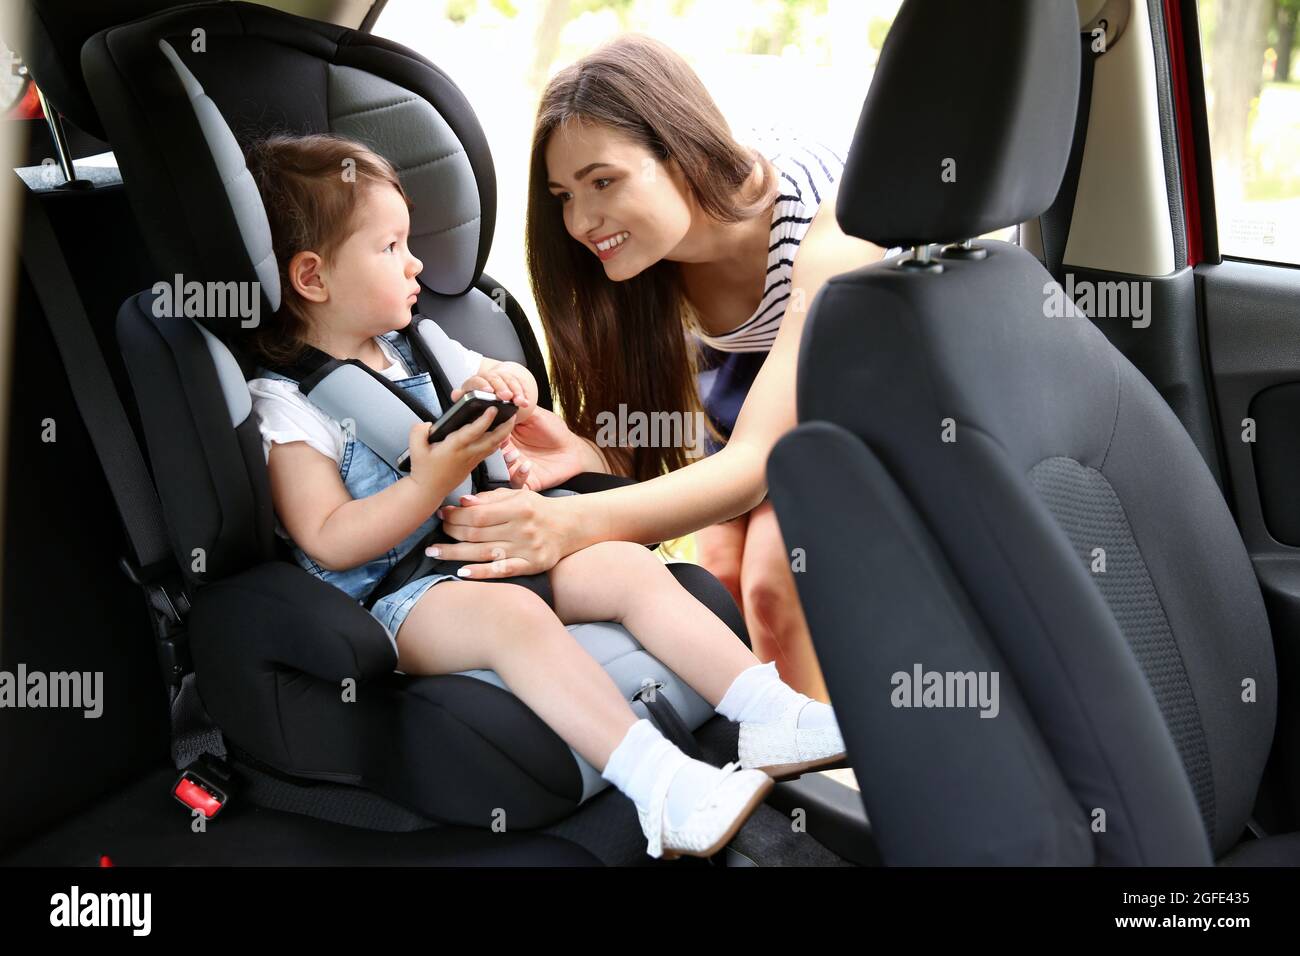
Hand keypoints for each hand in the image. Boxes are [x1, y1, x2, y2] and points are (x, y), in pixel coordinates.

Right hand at [405, 410, 514, 502]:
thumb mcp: (415, 448)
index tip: (493, 408)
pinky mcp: (474, 464)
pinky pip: (489, 451)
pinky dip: (498, 441)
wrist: (428, 491)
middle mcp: (466, 454)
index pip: (473, 432)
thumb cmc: (423, 471)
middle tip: (514, 413)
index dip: (484, 420)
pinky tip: (501, 434)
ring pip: (494, 445)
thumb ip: (419, 431)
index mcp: (454, 448)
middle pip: (492, 440)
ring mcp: (472, 460)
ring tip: (510, 420)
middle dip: (505, 426)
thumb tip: (429, 424)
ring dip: (504, 433)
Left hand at [431, 486, 570, 577]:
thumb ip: (489, 499)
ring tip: (434, 552)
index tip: (442, 514)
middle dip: (451, 532)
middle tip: (436, 531)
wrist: (569, 526)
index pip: (478, 514)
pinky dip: (481, 572)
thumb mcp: (517, 495)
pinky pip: (502, 570)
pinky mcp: (532, 565)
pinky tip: (461, 572)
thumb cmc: (538, 509)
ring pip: (483, 553)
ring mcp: (527, 549)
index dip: (455, 516)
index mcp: (518, 507)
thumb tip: (461, 503)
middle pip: (477, 534)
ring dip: (455, 553)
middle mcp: (522, 528)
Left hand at [452, 366, 533, 422]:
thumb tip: (455, 395)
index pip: (476, 380)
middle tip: (506, 397)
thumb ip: (462, 399)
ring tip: (520, 402)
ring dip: (516, 391)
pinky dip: (524, 392)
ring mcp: (501, 378)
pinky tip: (526, 401)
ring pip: (509, 380)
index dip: (482, 385)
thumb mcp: (466, 402)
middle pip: (495, 378)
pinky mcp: (512, 381)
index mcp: (474, 382)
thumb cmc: (475, 402)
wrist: (487, 392)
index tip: (489, 391)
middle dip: (502, 387)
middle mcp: (488, 378)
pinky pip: (519, 383)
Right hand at [496, 405, 593, 490]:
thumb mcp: (536, 415)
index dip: (490, 431)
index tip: (495, 427)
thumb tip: (506, 398)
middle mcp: (507, 451)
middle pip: (491, 453)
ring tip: (514, 454)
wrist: (572, 449)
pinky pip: (515, 483)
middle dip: (493, 449)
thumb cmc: (554, 430)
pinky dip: (518, 476)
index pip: (490, 433)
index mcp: (507, 435)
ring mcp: (515, 467)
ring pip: (499, 470)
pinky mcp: (526, 480)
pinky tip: (527, 466)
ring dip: (505, 462)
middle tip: (502, 443)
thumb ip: (520, 408)